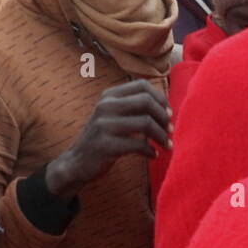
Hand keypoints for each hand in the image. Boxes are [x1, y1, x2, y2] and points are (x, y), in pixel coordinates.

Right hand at [45, 80, 169, 201]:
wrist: (77, 162)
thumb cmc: (104, 138)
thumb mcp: (114, 116)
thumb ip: (134, 107)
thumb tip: (167, 108)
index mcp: (109, 96)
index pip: (143, 85)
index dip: (161, 98)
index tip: (169, 113)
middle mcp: (105, 106)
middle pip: (146, 102)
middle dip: (164, 117)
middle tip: (170, 130)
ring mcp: (104, 125)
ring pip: (145, 123)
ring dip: (162, 136)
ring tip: (167, 145)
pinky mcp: (105, 145)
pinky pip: (138, 145)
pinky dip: (151, 151)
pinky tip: (153, 155)